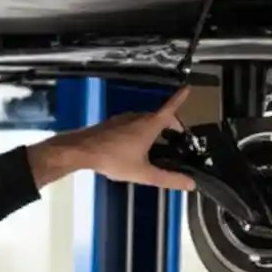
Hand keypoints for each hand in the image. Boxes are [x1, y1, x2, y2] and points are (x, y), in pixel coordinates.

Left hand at [28, 87, 196, 190]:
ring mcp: (123, 119)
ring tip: (158, 145)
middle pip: (159, 116)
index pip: (170, 108)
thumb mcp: (144, 173)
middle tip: (177, 137)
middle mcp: (137, 117)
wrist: (81, 151)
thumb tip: (190, 183)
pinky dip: (140, 131)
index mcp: (149, 125)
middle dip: (171, 124)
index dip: (180, 98)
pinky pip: (131, 124)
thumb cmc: (113, 159)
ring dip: (154, 128)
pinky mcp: (111, 124)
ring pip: (144, 120)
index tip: (188, 88)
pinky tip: (135, 147)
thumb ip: (168, 179)